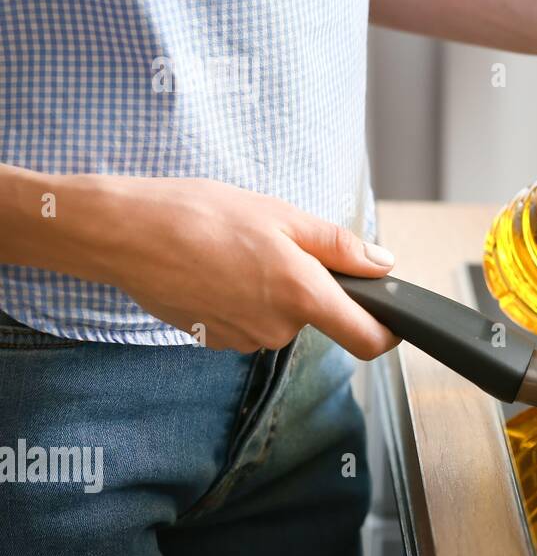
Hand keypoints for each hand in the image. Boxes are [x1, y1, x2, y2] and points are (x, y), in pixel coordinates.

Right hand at [59, 176, 399, 356]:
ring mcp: (244, 339)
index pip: (367, 339)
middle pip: (318, 318)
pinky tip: (216, 269)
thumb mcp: (283, 215)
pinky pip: (249, 321)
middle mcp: (278, 328)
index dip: (386, 331)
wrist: (126, 234)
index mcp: (302, 295)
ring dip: (273, 290)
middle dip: (310, 286)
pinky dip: (243, 298)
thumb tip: (383, 265)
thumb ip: (340, 247)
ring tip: (238, 252)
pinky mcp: (215, 340)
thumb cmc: (201, 215)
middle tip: (277, 246)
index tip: (390, 316)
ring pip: (281, 319)